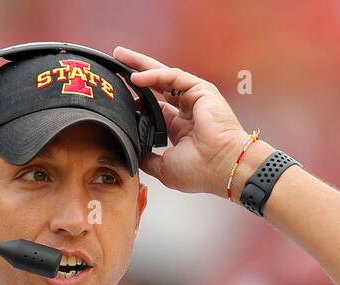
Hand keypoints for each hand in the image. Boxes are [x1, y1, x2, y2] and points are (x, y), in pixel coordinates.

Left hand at [113, 45, 271, 198]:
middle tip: (116, 61)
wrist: (223, 167)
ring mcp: (194, 99)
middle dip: (136, 73)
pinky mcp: (200, 90)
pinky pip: (172, 77)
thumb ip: (148, 159)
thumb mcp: (164, 168)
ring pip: (163, 75)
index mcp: (179, 129)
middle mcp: (186, 111)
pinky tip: (136, 78)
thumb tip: (131, 153)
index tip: (117, 98)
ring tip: (120, 57)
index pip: (154, 108)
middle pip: (156, 86)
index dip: (136, 101)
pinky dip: (154, 75)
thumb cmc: (200, 172)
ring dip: (141, 66)